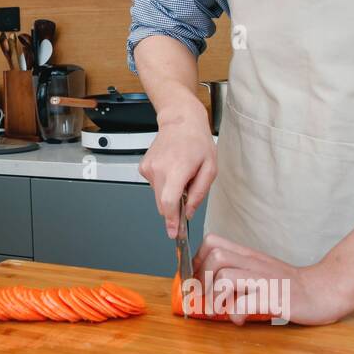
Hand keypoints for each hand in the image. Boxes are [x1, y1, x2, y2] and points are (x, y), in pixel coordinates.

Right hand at [139, 92, 215, 237]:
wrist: (179, 121)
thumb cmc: (197, 141)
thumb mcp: (210, 168)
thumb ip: (199, 193)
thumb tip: (189, 212)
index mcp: (177, 170)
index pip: (169, 202)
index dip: (171, 220)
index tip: (173, 232)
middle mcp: (159, 170)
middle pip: (162, 203)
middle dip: (174, 208)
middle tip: (186, 197)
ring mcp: (149, 168)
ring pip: (158, 195)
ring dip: (169, 192)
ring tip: (180, 174)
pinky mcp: (144, 167)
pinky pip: (154, 185)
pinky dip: (163, 183)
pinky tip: (171, 168)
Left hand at [192, 233, 353, 324]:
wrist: (324, 291)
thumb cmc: (289, 286)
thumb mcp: (260, 272)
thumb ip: (237, 274)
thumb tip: (206, 289)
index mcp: (248, 256)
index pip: (212, 242)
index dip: (197, 260)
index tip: (198, 280)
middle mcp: (255, 264)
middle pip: (215, 257)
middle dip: (203, 280)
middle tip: (208, 298)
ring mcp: (265, 279)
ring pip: (225, 277)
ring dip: (216, 297)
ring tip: (221, 311)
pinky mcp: (275, 297)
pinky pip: (245, 302)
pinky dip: (236, 313)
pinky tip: (240, 319)